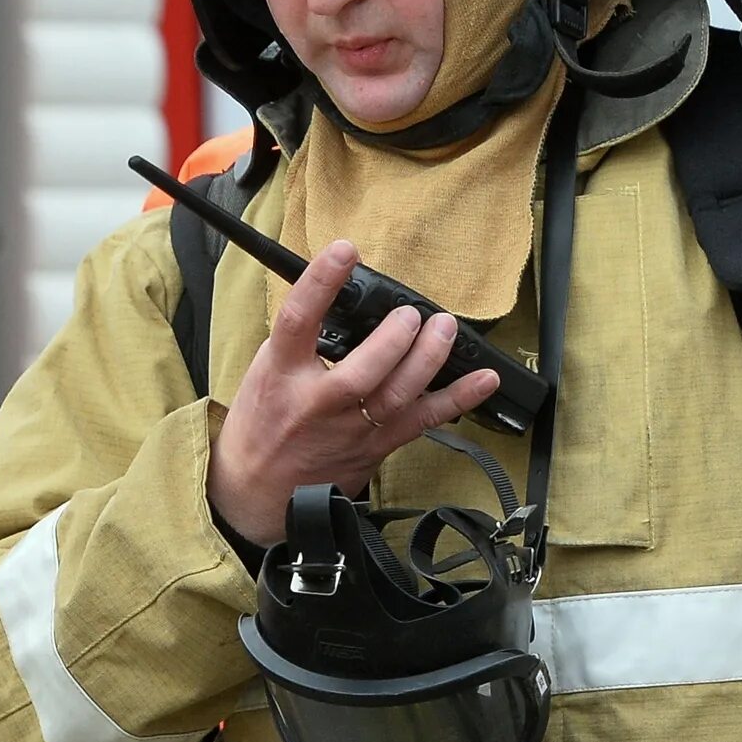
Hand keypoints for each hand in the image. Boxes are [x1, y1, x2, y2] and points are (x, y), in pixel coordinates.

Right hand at [207, 240, 503, 547]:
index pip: (298, 321)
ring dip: (427, 360)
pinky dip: (458, 399)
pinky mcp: (377, 447)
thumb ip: (300, 340)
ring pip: (397, 396)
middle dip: (393, 339)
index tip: (344, 250)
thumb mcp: (265, 372)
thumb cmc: (262, 424)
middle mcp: (317, 403)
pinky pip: (424, 421)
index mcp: (281, 375)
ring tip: (444, 328)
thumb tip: (342, 298)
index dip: (321, 284)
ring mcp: (351, 429)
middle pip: (361, 371)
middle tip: (410, 314)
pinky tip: (485, 378)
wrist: (256, 490)